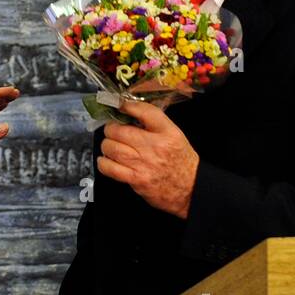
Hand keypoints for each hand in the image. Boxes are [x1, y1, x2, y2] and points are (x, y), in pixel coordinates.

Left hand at [96, 99, 199, 218]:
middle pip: (120, 130)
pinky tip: (107, 161)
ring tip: (110, 146)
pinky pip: (110, 168)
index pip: (145, 112)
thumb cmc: (180, 161)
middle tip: (112, 131)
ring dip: (107, 145)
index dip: (128, 106)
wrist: (190, 188)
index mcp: (168, 133)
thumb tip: (129, 113)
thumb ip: (154, 124)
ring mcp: (144, 164)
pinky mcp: (136, 179)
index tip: (120, 105)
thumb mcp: (175, 136)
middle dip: (111, 129)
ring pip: (112, 148)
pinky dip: (104, 163)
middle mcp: (155, 146)